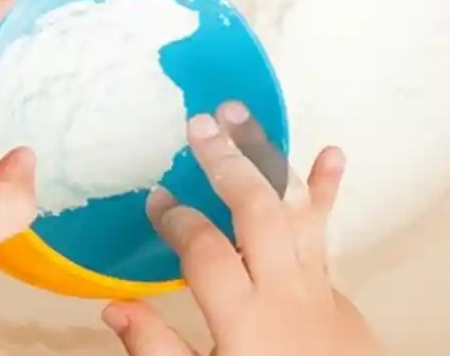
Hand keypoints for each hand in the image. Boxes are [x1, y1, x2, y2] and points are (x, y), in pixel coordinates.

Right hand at [101, 102, 381, 354]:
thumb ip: (159, 351)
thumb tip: (113, 309)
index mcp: (245, 321)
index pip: (205, 251)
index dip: (177, 221)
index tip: (157, 200)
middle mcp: (286, 294)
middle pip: (256, 211)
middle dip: (226, 162)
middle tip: (199, 125)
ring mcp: (318, 289)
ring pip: (295, 208)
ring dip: (269, 159)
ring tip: (245, 117)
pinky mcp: (336, 293)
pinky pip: (326, 232)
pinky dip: (326, 192)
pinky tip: (332, 154)